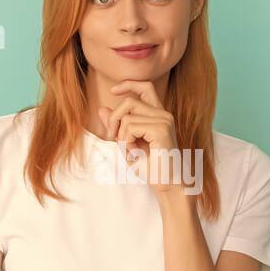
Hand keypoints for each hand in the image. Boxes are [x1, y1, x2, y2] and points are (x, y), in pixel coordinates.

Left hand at [97, 80, 181, 194]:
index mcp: (158, 115)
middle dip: (114, 119)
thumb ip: (116, 126)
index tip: (114, 91)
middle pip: (129, 101)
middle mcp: (163, 114)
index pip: (145, 87)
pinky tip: (134, 153)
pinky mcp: (161, 129)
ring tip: (130, 150)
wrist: (167, 185)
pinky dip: (126, 141)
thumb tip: (101, 109)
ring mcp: (164, 120)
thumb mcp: (127, 144)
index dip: (129, 84)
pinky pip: (130, 127)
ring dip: (121, 136)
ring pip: (127, 116)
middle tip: (112, 138)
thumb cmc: (151, 168)